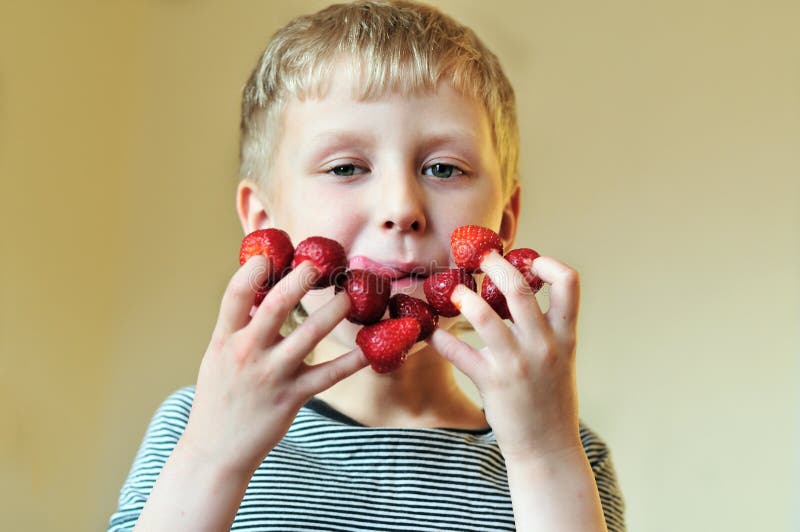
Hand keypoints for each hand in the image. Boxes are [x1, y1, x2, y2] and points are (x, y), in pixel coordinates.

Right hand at [181, 255, 367, 474]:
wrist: (216, 449)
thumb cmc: (219, 395)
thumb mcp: (217, 355)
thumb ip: (239, 324)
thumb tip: (263, 288)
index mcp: (224, 339)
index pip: (236, 294)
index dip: (254, 269)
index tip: (271, 254)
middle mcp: (247, 353)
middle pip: (275, 306)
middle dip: (299, 280)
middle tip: (319, 264)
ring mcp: (272, 375)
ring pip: (309, 336)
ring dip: (333, 311)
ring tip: (350, 296)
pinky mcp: (293, 396)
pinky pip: (329, 374)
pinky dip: (352, 360)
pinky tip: (370, 347)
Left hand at [428, 250, 581, 461]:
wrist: (548, 448)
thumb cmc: (551, 400)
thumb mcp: (562, 359)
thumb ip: (546, 328)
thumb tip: (517, 296)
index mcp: (565, 336)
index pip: (568, 284)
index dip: (548, 263)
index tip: (529, 259)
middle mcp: (543, 345)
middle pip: (519, 289)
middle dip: (495, 265)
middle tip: (480, 257)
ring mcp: (517, 364)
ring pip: (485, 317)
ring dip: (464, 299)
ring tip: (454, 292)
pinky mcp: (492, 383)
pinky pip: (460, 353)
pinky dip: (442, 340)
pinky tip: (433, 334)